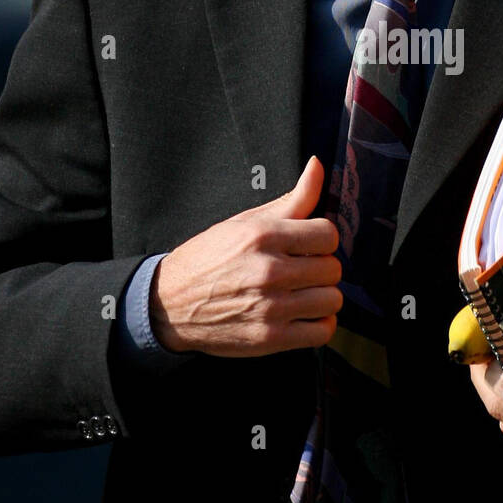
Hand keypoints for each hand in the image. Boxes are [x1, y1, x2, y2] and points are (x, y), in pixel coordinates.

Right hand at [149, 156, 341, 356]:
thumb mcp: (246, 221)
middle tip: (303, 271)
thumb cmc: (210, 258)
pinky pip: (321, 332)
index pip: (328, 234)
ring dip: (322, 297)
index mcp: (263, 236)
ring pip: (332, 300)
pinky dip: (319, 325)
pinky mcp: (270, 337)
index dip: (321, 240)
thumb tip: (319, 165)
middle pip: (333, 268)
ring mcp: (270, 306)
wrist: (168, 304)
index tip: (309, 246)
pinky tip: (305, 315)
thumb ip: (292, 198)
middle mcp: (269, 270)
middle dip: (321, 268)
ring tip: (304, 293)